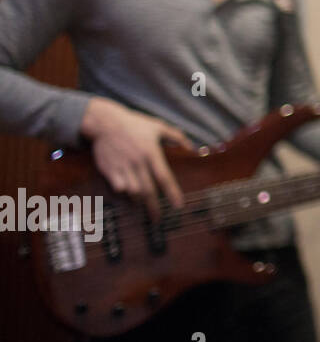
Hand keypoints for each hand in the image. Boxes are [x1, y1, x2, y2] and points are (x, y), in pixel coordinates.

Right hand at [80, 97, 190, 220]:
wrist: (105, 122)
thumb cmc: (134, 124)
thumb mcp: (158, 126)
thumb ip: (177, 137)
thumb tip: (192, 147)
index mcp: (152, 153)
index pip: (164, 178)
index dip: (172, 193)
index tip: (178, 206)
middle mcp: (138, 162)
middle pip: (149, 190)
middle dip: (154, 207)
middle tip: (158, 219)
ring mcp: (123, 167)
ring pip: (133, 192)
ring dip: (139, 202)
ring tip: (144, 207)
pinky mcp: (110, 170)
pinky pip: (119, 188)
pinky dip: (124, 195)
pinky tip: (129, 198)